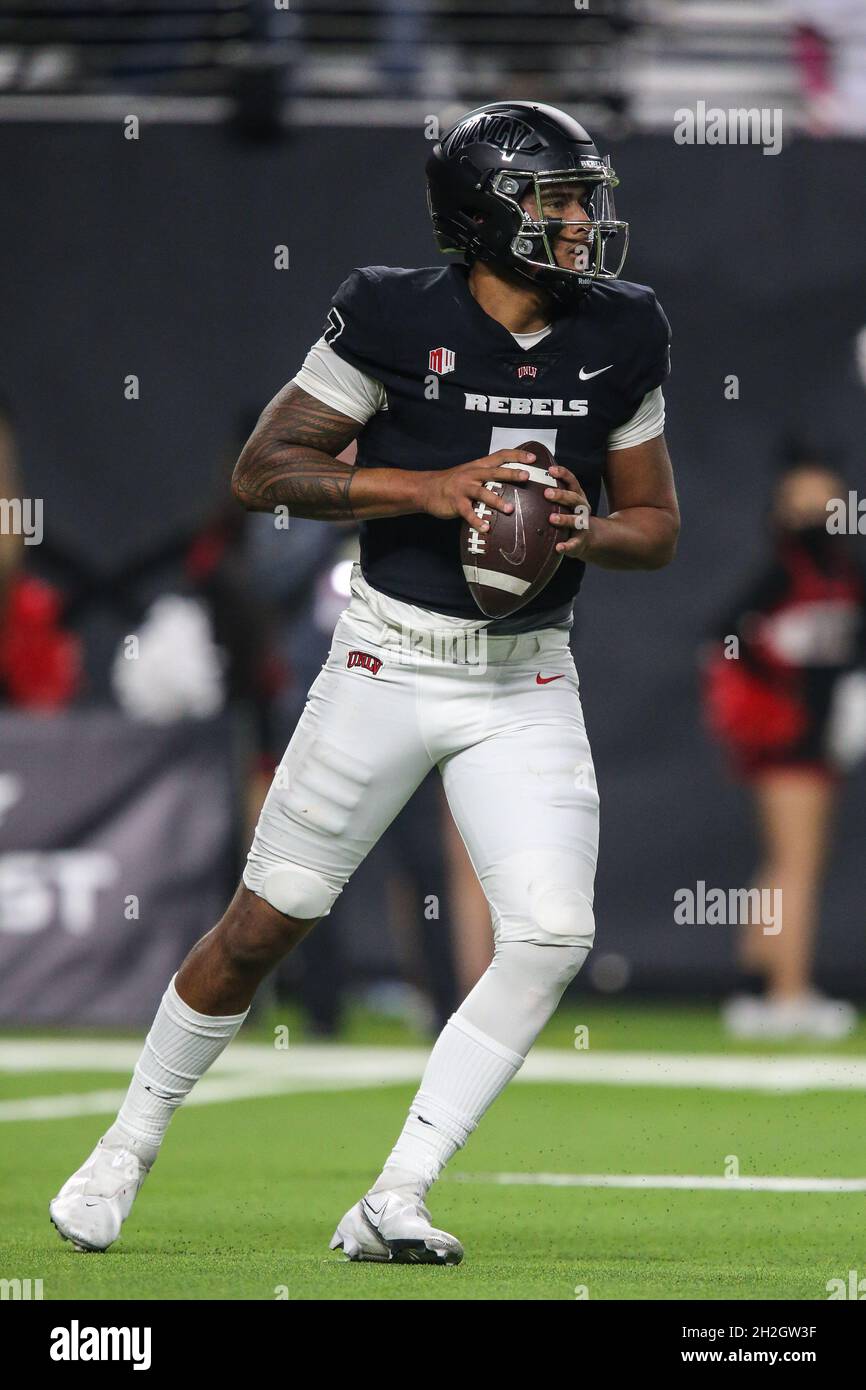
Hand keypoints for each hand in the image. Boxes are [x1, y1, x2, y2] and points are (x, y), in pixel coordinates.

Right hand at [417, 449, 533, 532]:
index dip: (517, 456)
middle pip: (494, 472)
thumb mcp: (471, 473)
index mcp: (479, 466)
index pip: (500, 456)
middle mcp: (472, 474)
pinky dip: (477, 521)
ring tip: (510, 509)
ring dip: (497, 501)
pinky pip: (468, 513)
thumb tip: (513, 479)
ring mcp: (463, 488)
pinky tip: (486, 528)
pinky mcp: (455, 503)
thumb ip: (489, 475)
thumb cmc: (454, 483)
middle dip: (511, 474)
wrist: (426, 489)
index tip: (533, 459)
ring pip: (482, 492)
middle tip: (526, 477)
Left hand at [545, 464, 592, 557]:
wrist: (586, 537)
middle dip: (561, 495)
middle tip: (546, 493)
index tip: (550, 469)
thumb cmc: (567, 514)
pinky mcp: (579, 541)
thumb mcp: (563, 501)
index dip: (563, 474)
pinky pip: (574, 543)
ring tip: (552, 518)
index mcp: (577, 495)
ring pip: (576, 520)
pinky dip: (567, 546)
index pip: (571, 481)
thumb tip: (526, 476)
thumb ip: (551, 491)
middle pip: (573, 498)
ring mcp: (582, 524)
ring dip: (564, 519)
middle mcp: (582, 508)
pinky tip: (559, 547)